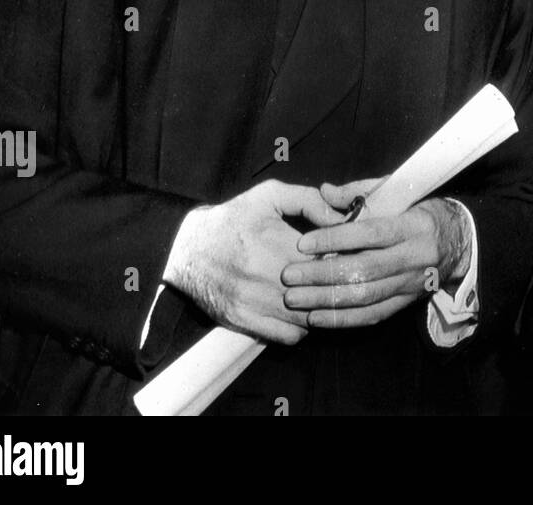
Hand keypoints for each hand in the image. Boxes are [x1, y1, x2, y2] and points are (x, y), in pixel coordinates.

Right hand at [163, 179, 342, 345]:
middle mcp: (266, 277)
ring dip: (321, 308)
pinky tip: (302, 311)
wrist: (185, 247)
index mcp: (277, 243)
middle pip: (322, 291)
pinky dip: (301, 327)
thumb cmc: (233, 218)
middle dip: (335, 284)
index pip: (330, 259)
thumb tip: (343, 217)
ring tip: (322, 293)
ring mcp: (255, 303)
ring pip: (309, 318)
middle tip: (340, 275)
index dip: (344, 258)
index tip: (348, 253)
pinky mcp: (244, 321)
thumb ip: (310, 201)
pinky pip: (288, 336)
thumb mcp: (270, 196)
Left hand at [280, 182, 471, 329]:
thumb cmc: (421, 210)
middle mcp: (414, 257)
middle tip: (289, 275)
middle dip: (322, 274)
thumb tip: (324, 191)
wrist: (458, 240)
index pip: (371, 232)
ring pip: (366, 296)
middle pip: (365, 269)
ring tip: (294, 298)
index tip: (304, 243)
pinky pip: (372, 315)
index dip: (336, 238)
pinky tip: (315, 317)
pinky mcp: (406, 302)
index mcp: (413, 226)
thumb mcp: (399, 192)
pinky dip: (342, 319)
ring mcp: (410, 283)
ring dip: (326, 300)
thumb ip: (360, 191)